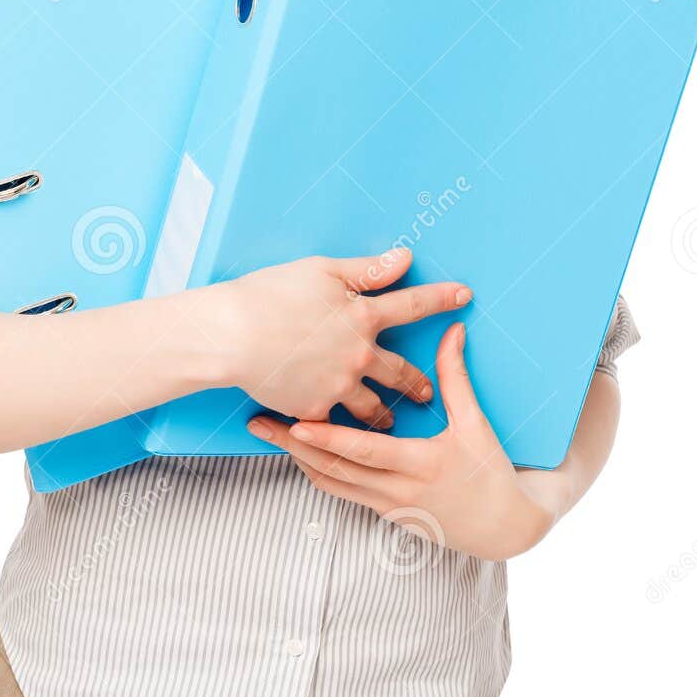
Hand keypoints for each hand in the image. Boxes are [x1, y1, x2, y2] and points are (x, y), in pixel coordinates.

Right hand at [219, 245, 470, 430]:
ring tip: (389, 422)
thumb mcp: (321, 270)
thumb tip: (404, 258)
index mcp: (363, 316)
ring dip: (384, 415)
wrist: (232, 335)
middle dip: (418, 382)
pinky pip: (335, 424)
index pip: (413, 305)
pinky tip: (343, 438)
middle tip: (428, 392)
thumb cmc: (270, 294)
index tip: (465, 296)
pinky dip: (339, 430)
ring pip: (373, 408)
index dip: (441, 298)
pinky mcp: (314, 409)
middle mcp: (358, 354)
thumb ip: (367, 269)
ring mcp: (338, 385)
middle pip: (400, 372)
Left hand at [246, 321, 556, 560]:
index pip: (364, 452)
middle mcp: (398, 490)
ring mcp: (389, 505)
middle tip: (261, 423)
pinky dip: (319, 471)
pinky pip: (343, 492)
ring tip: (271, 433)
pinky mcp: (385, 513)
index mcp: (420, 465)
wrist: (504, 526)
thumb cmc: (492, 473)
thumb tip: (452, 329)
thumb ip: (456, 376)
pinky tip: (301, 453)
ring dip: (299, 459)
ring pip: (332, 483)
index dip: (328, 438)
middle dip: (294, 447)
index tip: (297, 421)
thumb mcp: (475, 424)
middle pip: (334, 469)